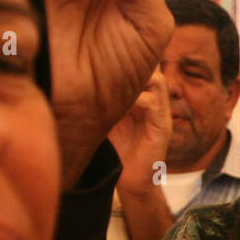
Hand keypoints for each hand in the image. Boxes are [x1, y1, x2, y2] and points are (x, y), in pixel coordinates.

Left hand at [108, 70, 171, 194]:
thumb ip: (100, 102)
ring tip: (115, 83)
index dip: (125, 59)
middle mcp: (155, 101)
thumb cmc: (118, 151)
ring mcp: (162, 113)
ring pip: (157, 80)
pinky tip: (120, 105)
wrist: (133, 182)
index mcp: (144, 96)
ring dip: (137, 78)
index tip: (102, 58)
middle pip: (153, 67)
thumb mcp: (107, 120)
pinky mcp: (163, 128)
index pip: (142, 67)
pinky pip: (154, 104)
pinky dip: (137, 99)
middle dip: (133, 64)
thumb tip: (76, 83)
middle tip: (107, 65)